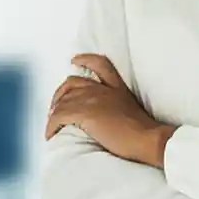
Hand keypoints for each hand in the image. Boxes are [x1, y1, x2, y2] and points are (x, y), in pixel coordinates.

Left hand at [44, 54, 174, 166]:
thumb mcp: (133, 111)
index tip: (74, 60)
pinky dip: (51, 125)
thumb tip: (104, 119)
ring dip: (54, 113)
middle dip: (60, 94)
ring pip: (63, 101)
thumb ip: (118, 107)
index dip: (85, 60)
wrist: (146, 138)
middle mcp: (102, 90)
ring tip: (52, 125)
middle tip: (55, 107)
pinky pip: (59, 116)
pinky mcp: (83, 113)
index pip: (100, 64)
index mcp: (116, 87)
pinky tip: (51, 134)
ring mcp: (92, 100)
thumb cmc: (144, 133)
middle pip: (72, 83)